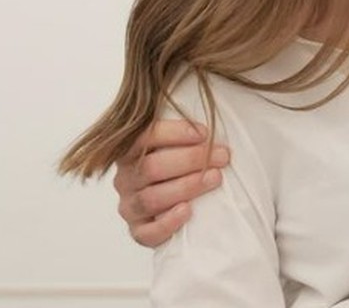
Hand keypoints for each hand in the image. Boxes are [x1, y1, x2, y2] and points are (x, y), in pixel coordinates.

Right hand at [113, 119, 229, 247]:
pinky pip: (147, 232)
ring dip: (187, 186)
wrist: (187, 208)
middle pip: (151, 167)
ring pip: (151, 198)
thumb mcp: (183, 143)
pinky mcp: (138, 232)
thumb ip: (188, 132)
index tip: (205, 132)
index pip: (145, 136)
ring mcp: (130, 206)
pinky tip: (188, 210)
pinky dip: (168, 222)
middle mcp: (126, 178)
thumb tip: (213, 116)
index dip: (175, 133)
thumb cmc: (186, 167)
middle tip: (222, 156)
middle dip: (191, 159)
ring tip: (216, 178)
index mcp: (132, 151)